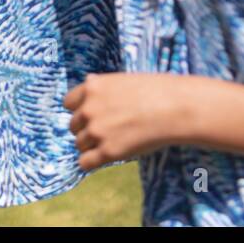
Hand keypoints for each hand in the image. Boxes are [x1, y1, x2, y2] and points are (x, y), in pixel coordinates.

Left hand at [64, 73, 189, 169]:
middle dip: (87, 129)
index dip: (81, 110)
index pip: (68, 104)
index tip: (95, 114)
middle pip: (73, 126)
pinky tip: (107, 156)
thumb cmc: (155, 91)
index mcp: (92, 87)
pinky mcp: (108, 151)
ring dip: (93, 146)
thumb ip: (102, 85)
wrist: (175, 107)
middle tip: (109, 130)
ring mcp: (97, 130)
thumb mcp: (124, 80)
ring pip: (80, 144)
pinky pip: (85, 163)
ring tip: (115, 141)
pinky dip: (93, 162)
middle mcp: (89, 108)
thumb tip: (87, 80)